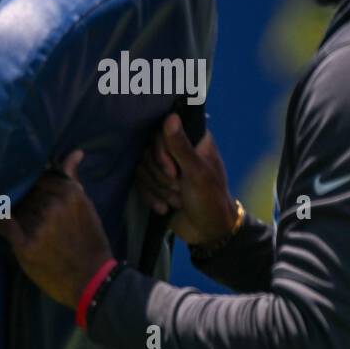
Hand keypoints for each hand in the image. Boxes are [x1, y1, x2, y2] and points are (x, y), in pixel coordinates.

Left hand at [0, 151, 112, 307]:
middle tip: (39, 223)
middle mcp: (52, 206)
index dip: (37, 193)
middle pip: (26, 195)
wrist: (91, 280)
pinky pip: (5, 225)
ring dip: (19, 217)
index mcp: (69, 193)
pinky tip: (11, 230)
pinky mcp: (26, 246)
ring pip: (16, 209)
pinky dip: (5, 225)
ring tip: (34, 233)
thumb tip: (74, 153)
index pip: (39, 180)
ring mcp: (38, 226)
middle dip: (28, 205)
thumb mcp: (86, 206)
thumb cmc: (89, 241)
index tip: (42, 205)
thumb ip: (72, 180)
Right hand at [135, 114, 237, 245]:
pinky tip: (167, 208)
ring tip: (176, 199)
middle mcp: (178, 151)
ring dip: (158, 189)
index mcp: (194, 141)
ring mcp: (166, 168)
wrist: (206, 231)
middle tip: (178, 187)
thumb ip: (180, 146)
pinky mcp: (156, 184)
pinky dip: (152, 198)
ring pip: (143, 169)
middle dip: (161, 176)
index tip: (173, 170)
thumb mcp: (196, 172)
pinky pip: (140, 184)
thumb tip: (170, 117)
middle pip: (148, 152)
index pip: (161, 133)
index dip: (162, 153)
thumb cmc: (209, 199)